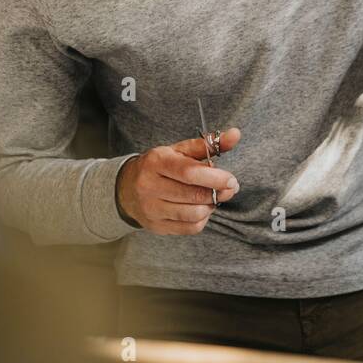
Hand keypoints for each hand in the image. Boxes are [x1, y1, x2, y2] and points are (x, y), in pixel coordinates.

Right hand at [116, 129, 241, 234]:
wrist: (127, 189)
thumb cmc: (161, 167)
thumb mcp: (179, 151)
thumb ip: (208, 144)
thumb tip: (235, 134)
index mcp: (156, 162)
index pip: (189, 173)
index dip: (215, 178)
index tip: (231, 180)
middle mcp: (149, 186)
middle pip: (194, 195)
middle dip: (218, 193)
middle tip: (229, 188)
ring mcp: (151, 209)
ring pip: (194, 214)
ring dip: (210, 206)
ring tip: (211, 197)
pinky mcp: (156, 226)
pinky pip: (191, 228)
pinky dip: (203, 219)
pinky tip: (201, 208)